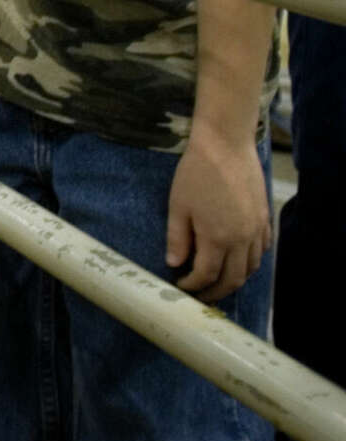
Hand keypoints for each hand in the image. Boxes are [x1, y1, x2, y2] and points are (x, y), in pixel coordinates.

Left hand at [166, 130, 270, 302]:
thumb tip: (175, 264)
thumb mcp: (178, 206)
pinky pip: (262, 249)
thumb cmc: (196, 173)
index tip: (181, 285)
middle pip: (234, 279)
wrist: (226, 145)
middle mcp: (242, 239)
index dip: (194, 285)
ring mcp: (257, 229)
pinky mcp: (265, 218)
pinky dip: (251, 261)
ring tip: (218, 279)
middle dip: (216, 291)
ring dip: (235, 278)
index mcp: (218, 238)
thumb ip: (178, 238)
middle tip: (200, 294)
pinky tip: (238, 258)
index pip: (207, 275)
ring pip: (252, 267)